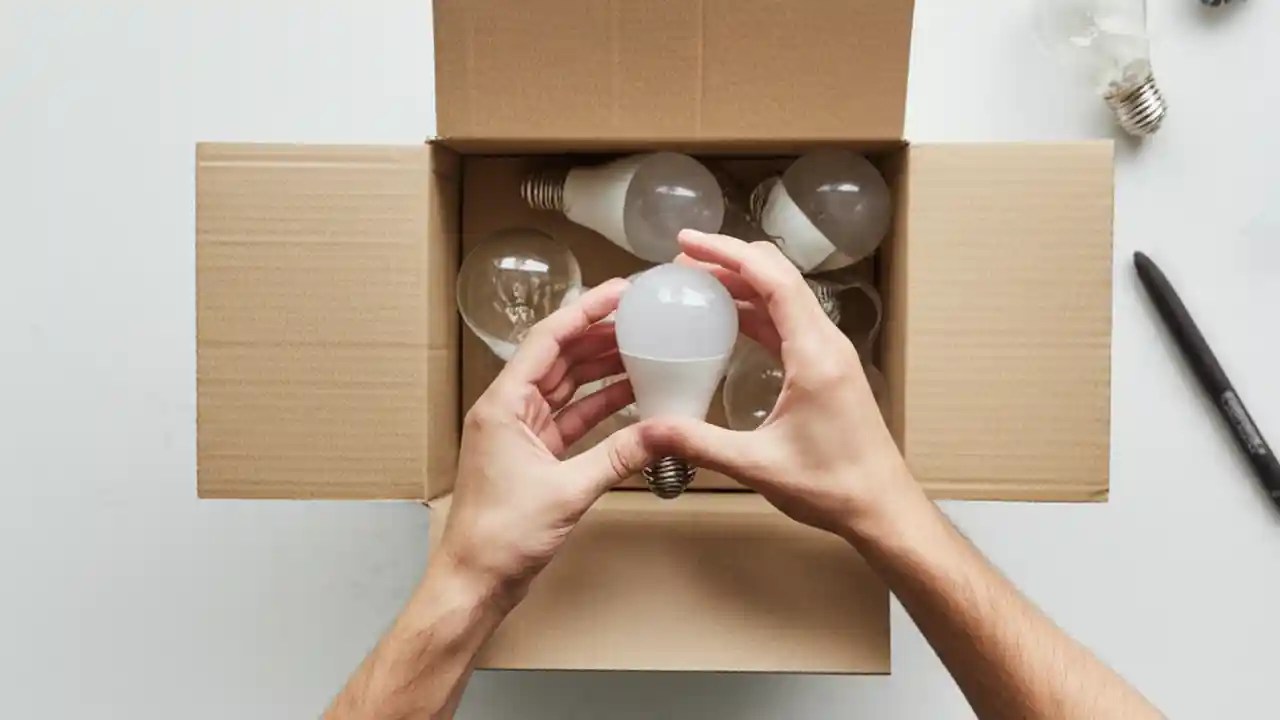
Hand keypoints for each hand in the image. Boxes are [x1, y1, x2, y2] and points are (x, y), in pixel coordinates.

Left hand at [436, 279, 651, 606]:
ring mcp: (521, 432)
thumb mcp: (568, 491)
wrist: (475, 581)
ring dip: (603, 369)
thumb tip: (664, 431)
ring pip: (567, 386)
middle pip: (559, 357)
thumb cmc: (499, 537)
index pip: (548, 339)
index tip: (619, 293)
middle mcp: (509, 410)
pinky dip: (600, 407)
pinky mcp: (535, 455)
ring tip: (644, 349)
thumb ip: (619, 457)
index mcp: (503, 404)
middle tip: (641, 318)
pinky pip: (572, 417)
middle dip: (600, 335)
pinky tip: (631, 397)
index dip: (585, 310)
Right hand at [641, 230, 922, 539]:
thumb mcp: (757, 465)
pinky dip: (756, 312)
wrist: (882, 509)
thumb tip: (649, 429)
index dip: (728, 252)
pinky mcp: (827, 370)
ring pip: (784, 298)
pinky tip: (727, 322)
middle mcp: (826, 343)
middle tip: (682, 263)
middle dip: (730, 261)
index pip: (772, 279)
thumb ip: (700, 443)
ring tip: (696, 286)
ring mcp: (830, 354)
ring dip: (742, 285)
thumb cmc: (832, 487)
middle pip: (779, 277)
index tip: (687, 243)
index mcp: (814, 353)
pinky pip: (789, 324)